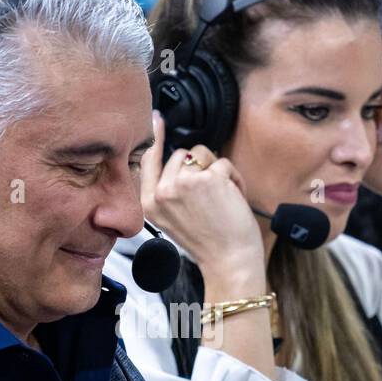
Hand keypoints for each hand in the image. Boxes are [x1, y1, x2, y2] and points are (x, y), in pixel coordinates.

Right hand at [140, 110, 263, 283]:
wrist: (229, 262)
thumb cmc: (208, 243)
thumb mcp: (174, 218)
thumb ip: (168, 190)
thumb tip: (177, 157)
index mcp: (150, 204)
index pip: (147, 161)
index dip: (154, 137)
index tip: (157, 119)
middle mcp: (162, 192)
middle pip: (180, 154)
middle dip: (199, 168)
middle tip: (208, 199)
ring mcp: (183, 183)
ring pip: (202, 154)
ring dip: (217, 172)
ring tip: (220, 199)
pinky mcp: (208, 178)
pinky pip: (224, 163)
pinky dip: (234, 179)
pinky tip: (232, 201)